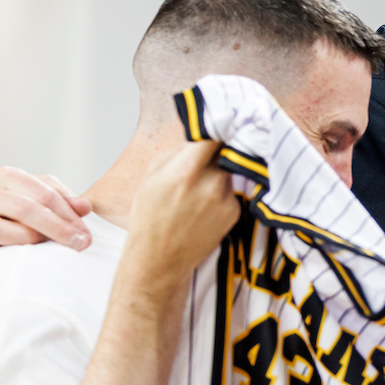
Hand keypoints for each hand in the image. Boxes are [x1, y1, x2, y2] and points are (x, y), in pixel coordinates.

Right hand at [0, 166, 92, 269]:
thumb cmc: (13, 215)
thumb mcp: (38, 201)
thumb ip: (62, 200)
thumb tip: (85, 207)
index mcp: (6, 176)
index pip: (42, 193)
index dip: (68, 215)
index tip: (85, 235)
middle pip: (25, 209)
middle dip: (57, 229)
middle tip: (79, 245)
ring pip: (1, 229)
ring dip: (29, 242)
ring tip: (45, 251)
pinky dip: (3, 257)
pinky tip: (17, 261)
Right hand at [124, 141, 240, 292]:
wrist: (159, 260)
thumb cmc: (149, 218)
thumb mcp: (152, 176)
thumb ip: (178, 151)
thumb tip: (198, 135)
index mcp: (185, 171)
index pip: (213, 135)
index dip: (214, 128)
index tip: (214, 124)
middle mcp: (211, 184)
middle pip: (223, 151)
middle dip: (215, 151)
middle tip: (203, 156)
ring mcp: (226, 199)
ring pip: (228, 171)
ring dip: (218, 172)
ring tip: (197, 189)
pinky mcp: (235, 213)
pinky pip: (231, 191)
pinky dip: (221, 192)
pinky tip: (204, 207)